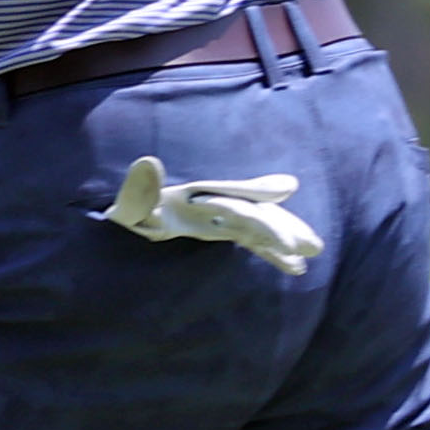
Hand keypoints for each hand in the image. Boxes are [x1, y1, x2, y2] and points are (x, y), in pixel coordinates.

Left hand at [101, 154, 323, 274]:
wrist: (115, 229)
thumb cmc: (122, 216)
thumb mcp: (125, 208)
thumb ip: (136, 192)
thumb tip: (149, 163)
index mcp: (191, 197)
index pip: (231, 195)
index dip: (257, 192)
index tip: (286, 194)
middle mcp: (208, 205)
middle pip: (252, 212)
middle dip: (281, 225)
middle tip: (311, 244)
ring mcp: (214, 219)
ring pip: (257, 225)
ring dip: (284, 235)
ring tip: (313, 250)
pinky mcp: (214, 233)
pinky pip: (249, 240)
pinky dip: (271, 251)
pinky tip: (294, 266)